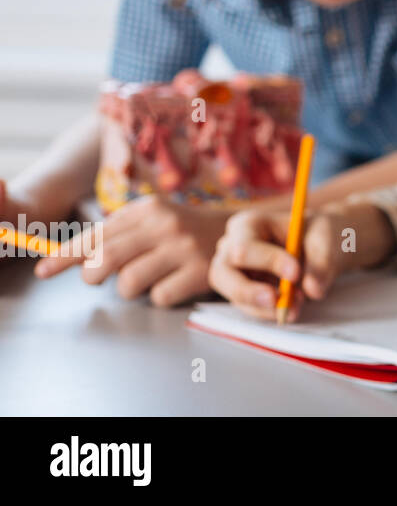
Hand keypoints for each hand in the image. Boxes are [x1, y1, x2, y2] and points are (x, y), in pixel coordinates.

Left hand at [34, 193, 229, 305]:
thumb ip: (117, 234)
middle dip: (92, 276)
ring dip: (129, 289)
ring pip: (129, 283)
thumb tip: (73, 259)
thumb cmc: (184, 232)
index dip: (65, 255)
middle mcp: (165, 225)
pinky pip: (159, 297)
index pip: (96, 234)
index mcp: (147, 209)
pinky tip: (173, 283)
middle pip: (106, 259)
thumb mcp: (153, 221)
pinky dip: (160, 296)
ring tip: (146, 279)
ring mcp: (184, 248)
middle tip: (97, 280)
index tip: (44, 270)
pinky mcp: (200, 272)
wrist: (242, 235)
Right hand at [208, 201, 393, 320]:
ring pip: (237, 298)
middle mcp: (231, 248)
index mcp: (247, 225)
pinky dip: (273, 312)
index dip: (268, 262)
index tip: (295, 273)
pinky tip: (295, 306)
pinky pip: (252, 309)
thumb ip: (321, 261)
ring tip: (299, 302)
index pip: (245, 247)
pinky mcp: (244, 294)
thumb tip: (312, 290)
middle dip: (250, 291)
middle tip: (277, 300)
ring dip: (268, 306)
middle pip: (222, 275)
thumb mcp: (325, 238)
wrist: (320, 245)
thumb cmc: (316, 233)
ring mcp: (233, 274)